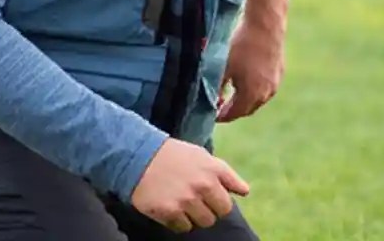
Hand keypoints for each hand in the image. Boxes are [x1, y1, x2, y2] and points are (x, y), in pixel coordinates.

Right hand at [131, 139, 249, 231]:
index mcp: (213, 169)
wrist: (138, 157)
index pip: (235, 192)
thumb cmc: (172, 156)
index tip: (214, 195)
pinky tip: (171, 207)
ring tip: (183, 203)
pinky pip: (184, 227)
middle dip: (212, 208)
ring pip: (205, 222)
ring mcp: (187, 201)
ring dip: (196, 216)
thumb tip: (245, 192)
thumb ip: (224, 173)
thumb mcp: (201, 156)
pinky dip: (179, 221)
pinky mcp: (170, 213)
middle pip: (222, 212)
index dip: (224, 196)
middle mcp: (203, 185)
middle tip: (197, 200)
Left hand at [216, 16, 284, 122]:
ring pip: (258, 99)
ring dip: (245, 100)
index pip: (234, 114)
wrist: (265, 25)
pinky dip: (255, 89)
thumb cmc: (241, 46)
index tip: (212, 115)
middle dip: (233, 110)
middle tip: (221, 106)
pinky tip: (247, 79)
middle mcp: (266, 94)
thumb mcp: (224, 67)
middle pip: (247, 109)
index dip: (222, 116)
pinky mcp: (280, 72)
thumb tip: (213, 98)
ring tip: (232, 93)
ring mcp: (275, 83)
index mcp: (251, 95)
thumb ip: (217, 86)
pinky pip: (266, 88)